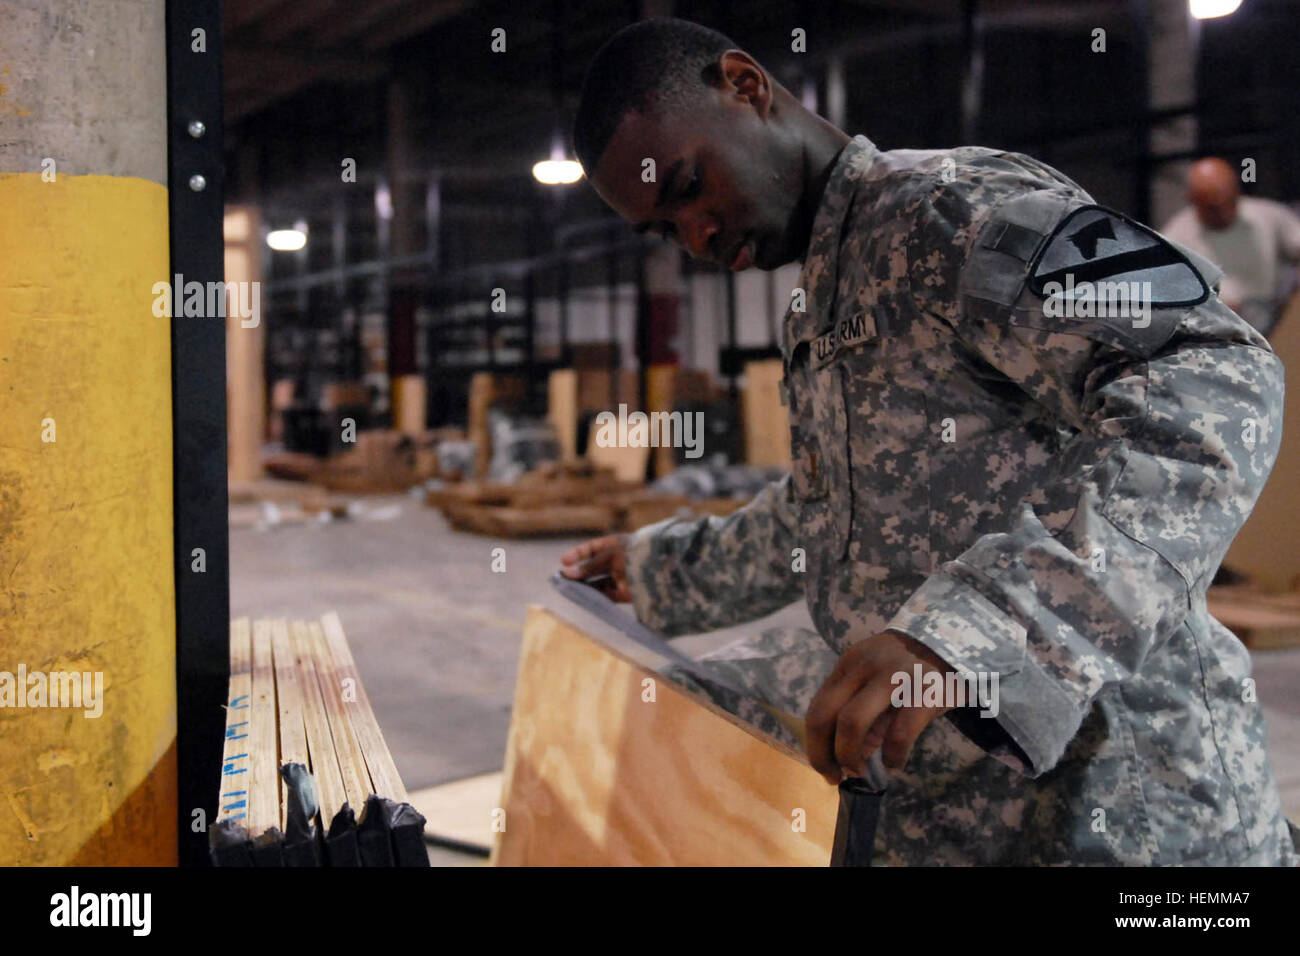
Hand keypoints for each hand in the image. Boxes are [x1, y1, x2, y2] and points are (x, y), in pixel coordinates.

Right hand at [559, 534, 631, 602]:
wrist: (660, 569)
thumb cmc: (634, 555)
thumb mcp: (608, 556)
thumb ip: (589, 566)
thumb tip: (567, 573)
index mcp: (615, 545)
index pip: (592, 548)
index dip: (577, 554)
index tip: (564, 561)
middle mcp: (617, 561)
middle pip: (593, 567)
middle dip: (578, 572)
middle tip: (561, 578)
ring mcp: (621, 577)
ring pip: (597, 582)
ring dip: (584, 585)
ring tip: (567, 588)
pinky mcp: (624, 593)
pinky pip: (605, 594)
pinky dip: (594, 596)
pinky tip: (582, 597)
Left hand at [805, 630, 953, 783]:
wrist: (957, 645)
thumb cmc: (910, 671)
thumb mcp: (876, 682)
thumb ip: (858, 713)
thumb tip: (842, 758)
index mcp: (848, 664)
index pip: (817, 707)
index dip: (815, 745)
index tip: (824, 768)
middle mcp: (864, 666)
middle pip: (824, 714)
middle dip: (824, 754)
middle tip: (835, 776)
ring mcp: (892, 676)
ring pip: (852, 722)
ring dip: (850, 756)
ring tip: (861, 773)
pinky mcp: (923, 691)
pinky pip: (898, 734)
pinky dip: (892, 757)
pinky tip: (894, 763)